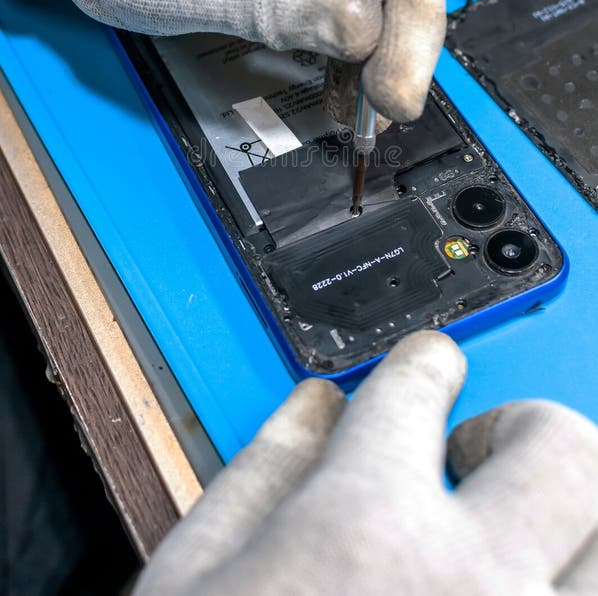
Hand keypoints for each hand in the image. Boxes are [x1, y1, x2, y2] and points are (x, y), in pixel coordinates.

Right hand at [133, 331, 597, 595]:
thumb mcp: (186, 588)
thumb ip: (255, 477)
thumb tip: (311, 410)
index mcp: (361, 536)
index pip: (416, 388)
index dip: (423, 364)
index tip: (428, 369)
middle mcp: (468, 590)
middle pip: (559, 443)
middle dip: (520, 426)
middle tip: (477, 454)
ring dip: (573, 519)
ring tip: (519, 539)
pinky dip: (567, 591)